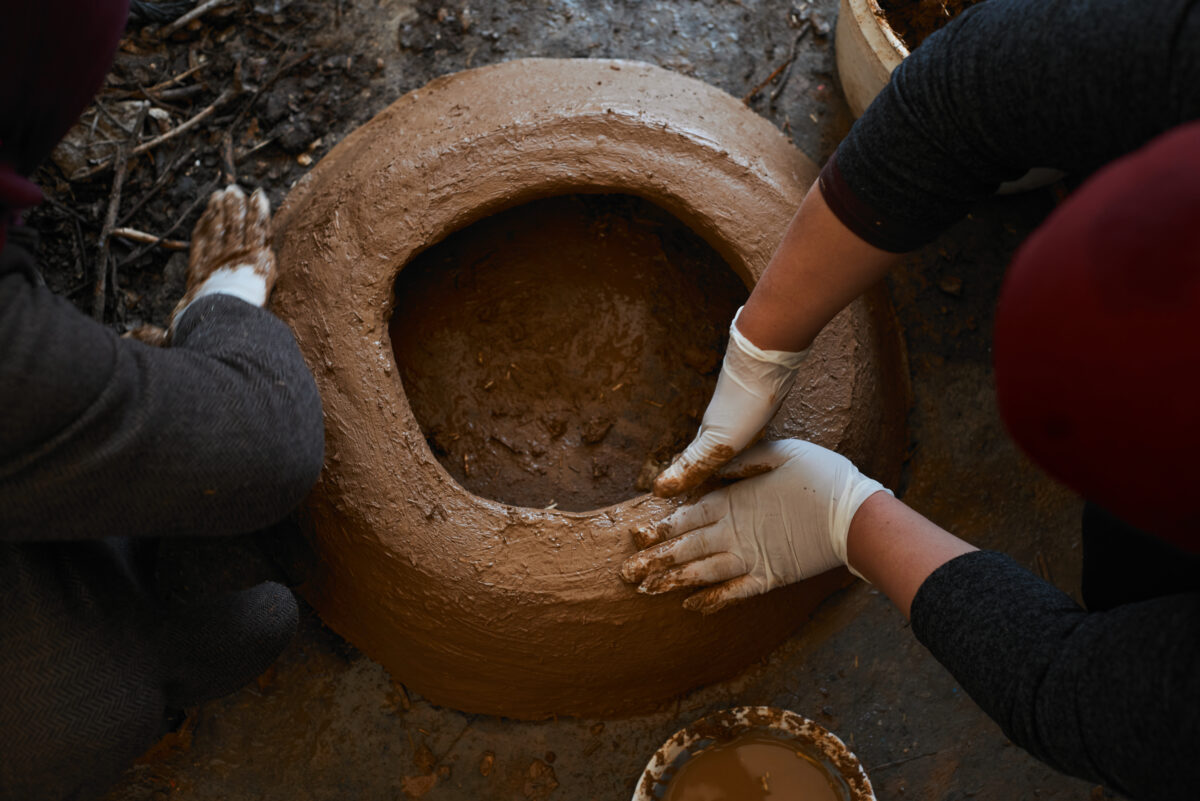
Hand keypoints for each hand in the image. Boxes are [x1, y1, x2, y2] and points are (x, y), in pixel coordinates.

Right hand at [168, 184, 276, 336]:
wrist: (221, 323)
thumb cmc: (198, 330)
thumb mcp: (174, 334)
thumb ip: (155, 334)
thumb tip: (130, 338)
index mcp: (198, 276)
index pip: (200, 245)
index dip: (204, 227)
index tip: (207, 214)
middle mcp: (216, 261)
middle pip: (219, 229)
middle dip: (222, 211)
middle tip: (224, 193)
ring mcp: (236, 255)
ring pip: (237, 224)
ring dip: (237, 207)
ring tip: (237, 191)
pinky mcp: (256, 254)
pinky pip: (259, 227)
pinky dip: (259, 212)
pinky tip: (258, 196)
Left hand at [623, 439, 889, 612]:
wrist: (856, 516)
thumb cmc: (820, 476)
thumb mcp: (778, 452)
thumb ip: (740, 462)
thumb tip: (712, 469)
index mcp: (733, 502)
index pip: (685, 517)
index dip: (658, 527)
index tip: (635, 535)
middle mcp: (734, 532)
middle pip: (685, 549)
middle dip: (654, 560)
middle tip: (626, 573)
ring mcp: (751, 557)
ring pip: (702, 573)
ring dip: (673, 582)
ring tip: (647, 590)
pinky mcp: (769, 577)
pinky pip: (734, 592)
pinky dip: (712, 600)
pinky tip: (692, 607)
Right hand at [652, 308, 807, 496]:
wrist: (766, 362)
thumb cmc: (743, 403)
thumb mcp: (717, 443)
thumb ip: (692, 466)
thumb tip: (657, 489)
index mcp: (707, 436)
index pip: (691, 464)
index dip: (685, 479)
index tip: (677, 497)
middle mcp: (719, 424)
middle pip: (707, 450)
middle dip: (703, 467)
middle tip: (701, 488)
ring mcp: (738, 413)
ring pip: (727, 439)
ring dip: (724, 453)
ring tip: (727, 470)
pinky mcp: (758, 404)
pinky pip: (748, 429)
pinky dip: (747, 440)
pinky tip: (756, 441)